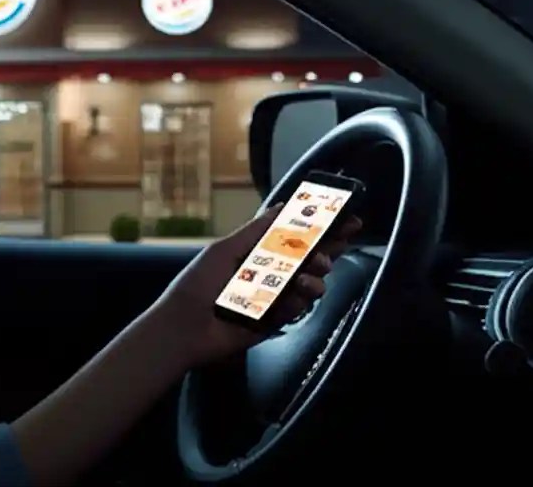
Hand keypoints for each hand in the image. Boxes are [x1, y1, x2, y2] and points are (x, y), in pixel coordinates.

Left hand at [155, 205, 362, 367]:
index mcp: (259, 252)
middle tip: (334, 249)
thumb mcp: (226, 250)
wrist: (185, 327)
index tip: (347, 220)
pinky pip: (296, 309)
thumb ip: (258, 230)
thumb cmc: (198, 283)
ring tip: (304, 279)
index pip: (297, 237)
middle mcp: (270, 273)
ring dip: (314, 279)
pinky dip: (295, 303)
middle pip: (311, 260)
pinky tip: (287, 301)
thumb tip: (285, 205)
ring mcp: (274, 298)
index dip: (323, 229)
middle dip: (327, 252)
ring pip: (311, 285)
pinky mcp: (274, 321)